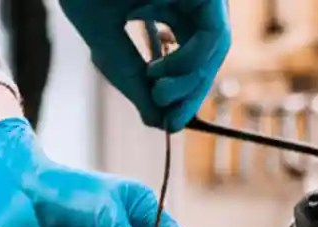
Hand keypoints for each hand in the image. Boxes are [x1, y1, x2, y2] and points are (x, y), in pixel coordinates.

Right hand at [60, 0, 230, 131]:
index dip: (180, 93)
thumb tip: (154, 120)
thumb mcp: (103, 33)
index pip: (186, 55)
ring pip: (214, 49)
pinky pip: (215, 34)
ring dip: (189, 83)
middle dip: (188, 94)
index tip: (165, 123)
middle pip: (206, 55)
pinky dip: (192, 62)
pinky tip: (160, 73)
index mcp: (165, 2)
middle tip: (168, 122)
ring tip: (156, 93)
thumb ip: (127, 73)